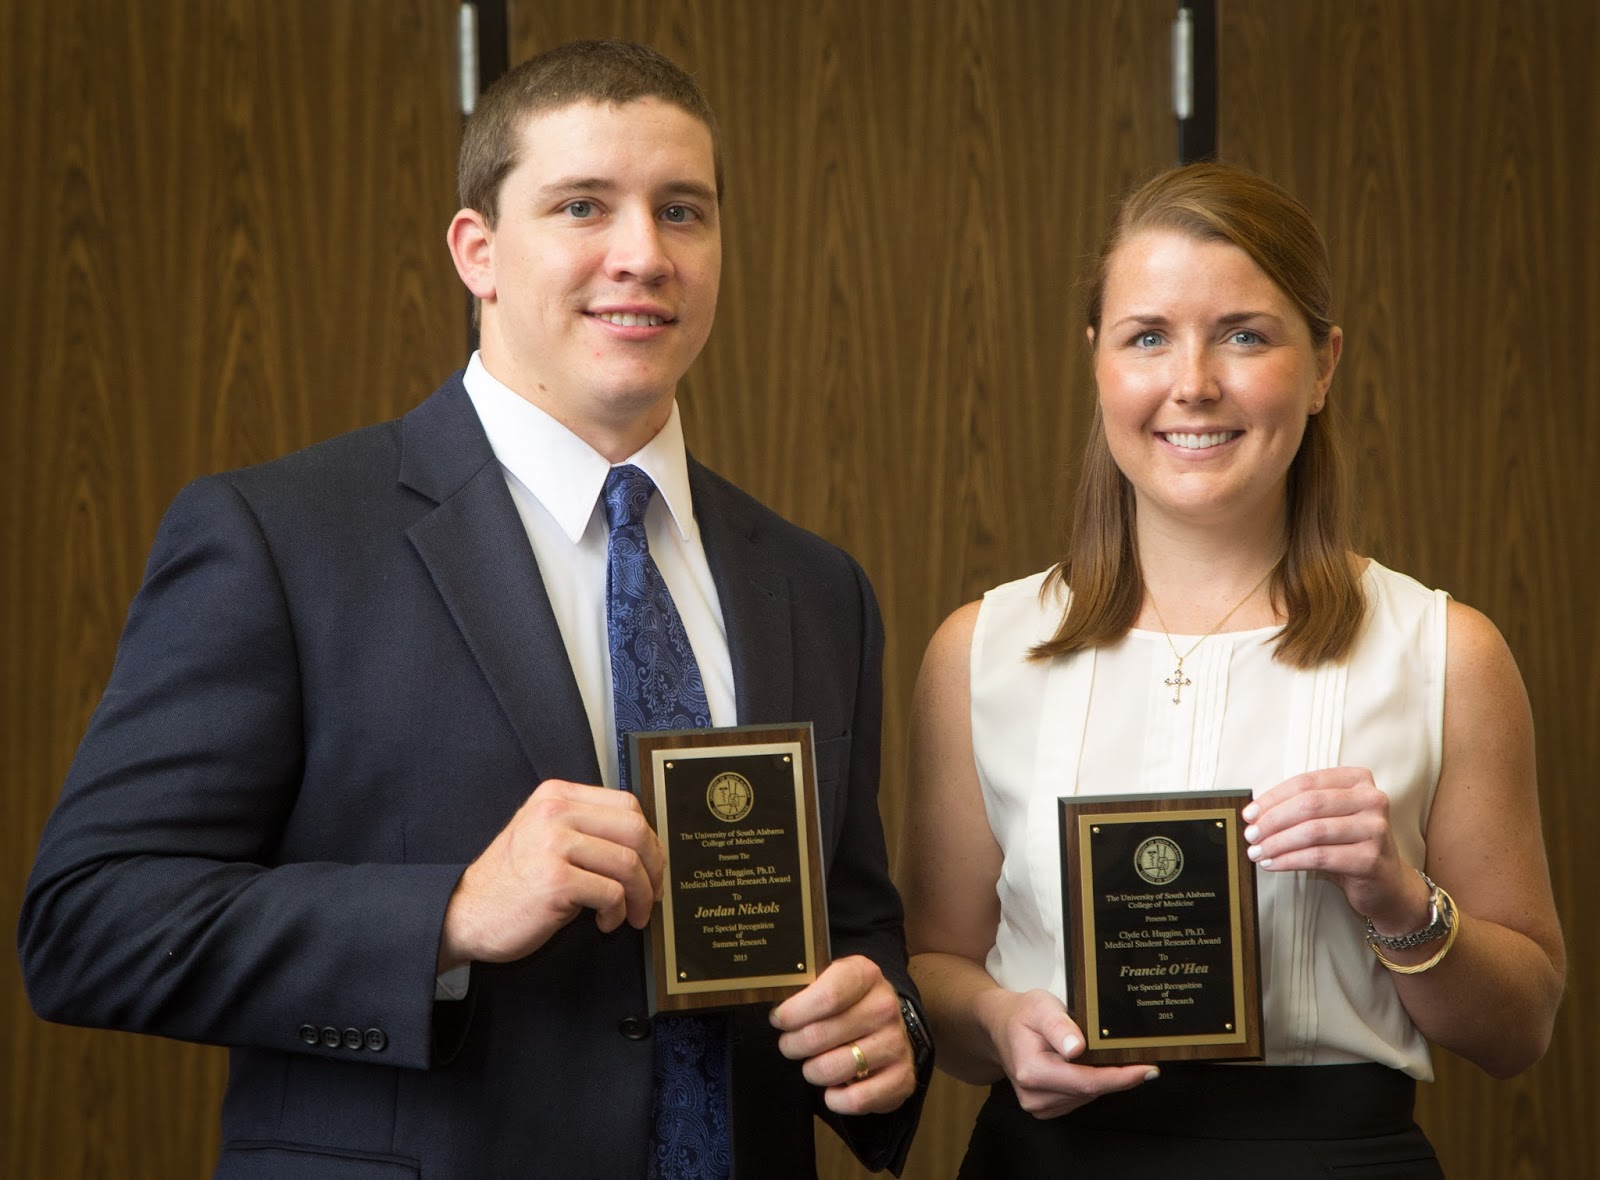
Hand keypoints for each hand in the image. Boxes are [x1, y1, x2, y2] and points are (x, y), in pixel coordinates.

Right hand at [437, 779, 663, 970]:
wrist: (466, 913)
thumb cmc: (512, 882)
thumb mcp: (545, 837)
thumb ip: (585, 830)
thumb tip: (644, 847)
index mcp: (556, 796)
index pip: (627, 805)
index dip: (650, 838)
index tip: (653, 865)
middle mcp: (555, 813)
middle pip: (634, 830)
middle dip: (653, 868)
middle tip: (651, 894)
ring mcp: (553, 844)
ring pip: (627, 863)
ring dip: (639, 896)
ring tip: (631, 915)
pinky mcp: (556, 880)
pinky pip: (611, 893)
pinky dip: (617, 913)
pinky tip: (605, 922)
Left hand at [768, 956, 916, 1114]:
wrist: (884, 1026)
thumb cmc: (846, 1004)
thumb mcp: (829, 980)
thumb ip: (804, 988)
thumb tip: (772, 1008)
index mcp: (866, 974)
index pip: (825, 997)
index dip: (794, 1013)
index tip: (778, 1020)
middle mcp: (885, 1007)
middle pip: (819, 1035)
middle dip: (793, 1045)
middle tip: (789, 1045)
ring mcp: (896, 1043)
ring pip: (833, 1068)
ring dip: (812, 1071)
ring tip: (811, 1065)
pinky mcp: (903, 1078)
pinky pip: (857, 1100)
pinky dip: (835, 1100)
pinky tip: (832, 1089)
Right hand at [974, 988, 1154, 1118]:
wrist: (1000, 1027)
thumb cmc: (1022, 1014)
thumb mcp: (1041, 1006)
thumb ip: (1059, 1026)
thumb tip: (1077, 1048)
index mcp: (1032, 1071)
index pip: (1087, 1081)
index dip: (1120, 1078)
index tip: (1147, 1070)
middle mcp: (1034, 1095)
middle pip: (1090, 1090)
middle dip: (1115, 1074)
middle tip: (1136, 1056)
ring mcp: (1038, 1105)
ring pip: (1087, 1096)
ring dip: (1101, 1078)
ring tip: (1100, 1054)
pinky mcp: (1044, 1109)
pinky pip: (1079, 1098)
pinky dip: (1089, 1083)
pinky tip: (1085, 1065)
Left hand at [1243, 766, 1428, 932]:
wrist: (1387, 884)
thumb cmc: (1350, 846)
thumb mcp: (1329, 818)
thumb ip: (1301, 807)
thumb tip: (1255, 812)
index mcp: (1358, 780)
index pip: (1306, 782)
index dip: (1273, 797)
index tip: (1250, 813)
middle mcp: (1372, 800)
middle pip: (1308, 804)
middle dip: (1272, 821)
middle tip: (1250, 834)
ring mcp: (1375, 829)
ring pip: (1312, 831)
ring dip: (1277, 843)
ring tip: (1258, 852)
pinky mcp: (1371, 859)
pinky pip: (1319, 857)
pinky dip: (1289, 860)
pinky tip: (1273, 864)